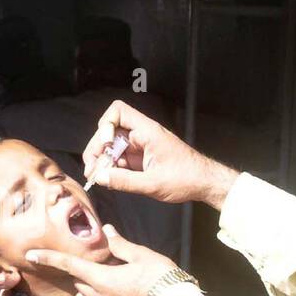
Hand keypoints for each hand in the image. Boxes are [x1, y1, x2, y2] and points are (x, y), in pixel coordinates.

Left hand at [26, 224, 177, 295]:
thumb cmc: (161, 279)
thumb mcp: (141, 255)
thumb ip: (120, 244)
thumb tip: (107, 232)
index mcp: (101, 278)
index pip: (68, 265)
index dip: (48, 258)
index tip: (31, 255)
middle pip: (76, 280)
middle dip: (80, 269)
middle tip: (97, 259)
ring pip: (82, 295)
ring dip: (85, 284)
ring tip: (102, 275)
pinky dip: (95, 295)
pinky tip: (111, 288)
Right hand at [82, 100, 237, 208]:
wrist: (204, 183)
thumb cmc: (186, 179)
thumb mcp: (153, 184)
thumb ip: (124, 181)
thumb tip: (100, 177)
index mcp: (147, 132)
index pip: (118, 111)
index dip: (105, 125)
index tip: (106, 145)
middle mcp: (142, 134)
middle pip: (109, 130)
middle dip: (97, 148)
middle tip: (91, 169)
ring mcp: (140, 146)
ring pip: (112, 145)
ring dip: (102, 159)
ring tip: (96, 177)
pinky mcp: (140, 157)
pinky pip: (120, 157)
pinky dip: (111, 167)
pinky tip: (107, 179)